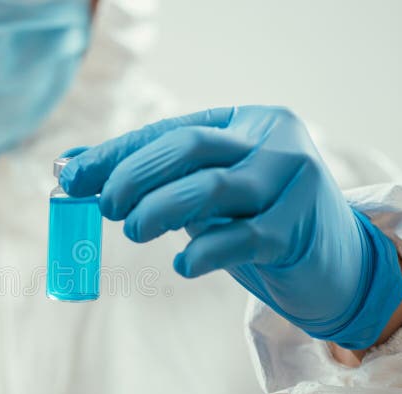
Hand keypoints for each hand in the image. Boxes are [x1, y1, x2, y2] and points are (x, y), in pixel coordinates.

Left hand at [60, 106, 401, 349]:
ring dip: (160, 207)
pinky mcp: (298, 231)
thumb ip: (147, 176)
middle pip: (190, 148)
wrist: (334, 261)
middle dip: (135, 175)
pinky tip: (183, 264)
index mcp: (246, 123)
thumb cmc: (256, 218)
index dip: (115, 154)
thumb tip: (67, 169)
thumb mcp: (203, 191)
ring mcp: (291, 184)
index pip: (169, 130)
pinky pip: (243, 238)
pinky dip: (205, 250)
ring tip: (134, 229)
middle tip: (107, 207)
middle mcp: (272, 142)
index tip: (70, 177)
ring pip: (213, 187)